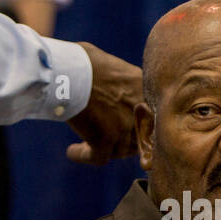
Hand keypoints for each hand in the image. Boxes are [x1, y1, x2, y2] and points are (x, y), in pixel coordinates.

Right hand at [67, 42, 140, 163]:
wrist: (70, 69)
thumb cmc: (83, 61)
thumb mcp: (115, 66)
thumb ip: (124, 82)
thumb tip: (113, 88)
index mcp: (145, 90)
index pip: (150, 119)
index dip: (137, 126)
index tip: (121, 128)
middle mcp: (140, 111)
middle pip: (138, 138)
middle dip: (123, 141)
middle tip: (106, 140)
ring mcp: (124, 127)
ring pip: (119, 150)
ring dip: (103, 150)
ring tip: (84, 147)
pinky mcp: (105, 140)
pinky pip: (98, 158)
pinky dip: (83, 156)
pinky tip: (72, 152)